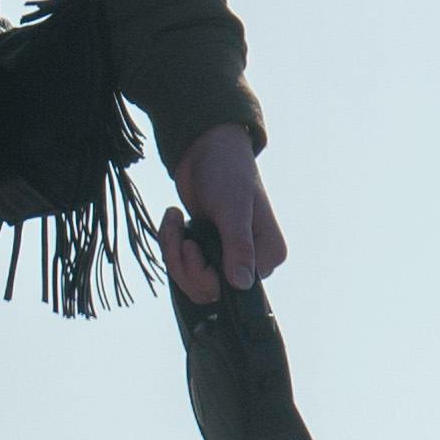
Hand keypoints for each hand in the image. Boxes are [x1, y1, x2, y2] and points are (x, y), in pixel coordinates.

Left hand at [159, 124, 284, 300]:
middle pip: (208, 290)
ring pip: (192, 281)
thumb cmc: (226, 171)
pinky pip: (183, 266)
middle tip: (178, 232)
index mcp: (268, 254)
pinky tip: (174, 219)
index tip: (190, 246)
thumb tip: (243, 284)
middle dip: (182, 264)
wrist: (206, 149)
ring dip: (173, 252)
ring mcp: (227, 256)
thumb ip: (238, 246)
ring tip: (174, 220)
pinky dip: (171, 245)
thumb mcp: (233, 208)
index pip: (234, 290)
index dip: (204, 274)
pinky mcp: (207, 250)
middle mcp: (252, 261)